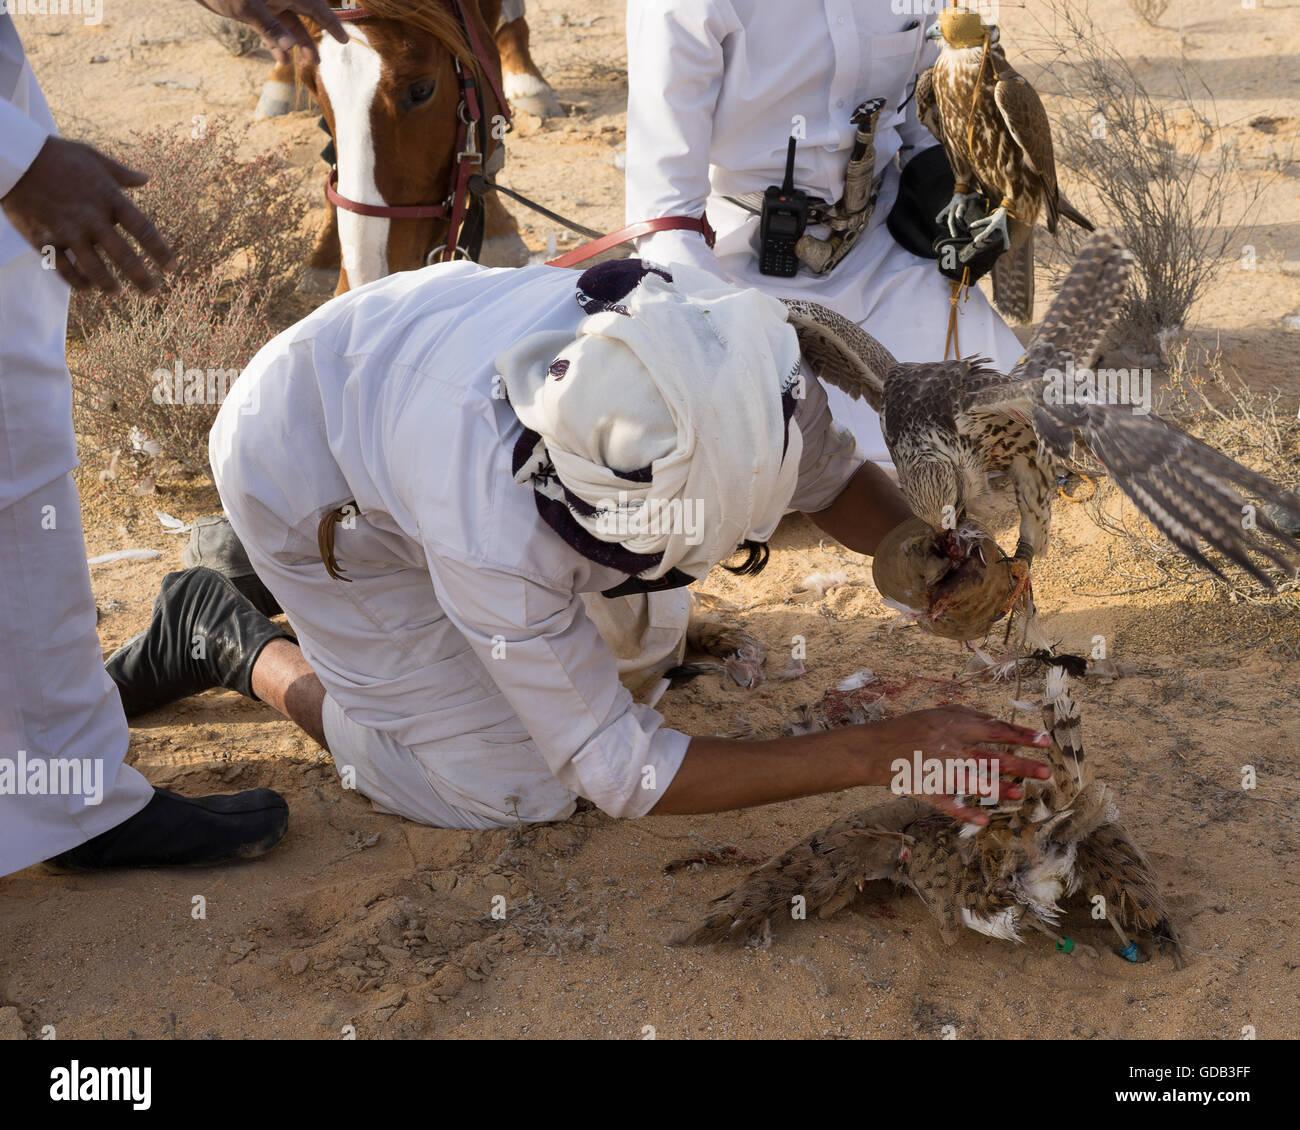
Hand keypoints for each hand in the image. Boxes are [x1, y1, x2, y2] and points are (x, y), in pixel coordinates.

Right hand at [1, 137, 175, 293]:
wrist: (13, 157)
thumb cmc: (56, 155)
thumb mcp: (92, 157)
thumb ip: (120, 173)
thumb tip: (146, 178)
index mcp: (108, 197)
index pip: (144, 230)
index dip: (161, 252)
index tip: (172, 268)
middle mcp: (91, 218)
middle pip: (124, 257)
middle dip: (141, 278)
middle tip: (152, 293)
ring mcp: (67, 231)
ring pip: (95, 269)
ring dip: (108, 285)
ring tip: (116, 292)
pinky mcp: (44, 239)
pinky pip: (65, 269)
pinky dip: (78, 282)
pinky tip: (87, 287)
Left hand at [195, 0, 348, 64]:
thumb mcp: (247, 6)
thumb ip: (269, 27)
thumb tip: (289, 49)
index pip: (316, 7)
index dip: (331, 24)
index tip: (344, 40)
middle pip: (304, 18)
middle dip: (314, 38)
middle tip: (321, 60)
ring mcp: (266, 3)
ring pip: (288, 26)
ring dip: (296, 44)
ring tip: (307, 64)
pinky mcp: (252, 10)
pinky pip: (270, 29)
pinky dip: (276, 43)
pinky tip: (282, 60)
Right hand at [859, 705, 1051, 824]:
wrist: (874, 748)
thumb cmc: (910, 728)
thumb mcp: (939, 713)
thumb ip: (968, 717)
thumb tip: (999, 722)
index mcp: (954, 725)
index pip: (995, 729)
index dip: (1021, 735)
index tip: (1045, 742)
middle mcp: (950, 746)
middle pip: (991, 756)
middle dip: (1020, 765)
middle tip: (1045, 772)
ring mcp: (938, 769)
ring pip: (972, 779)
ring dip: (998, 788)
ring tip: (1020, 794)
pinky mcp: (927, 789)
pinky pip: (948, 803)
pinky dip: (965, 812)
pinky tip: (984, 821)